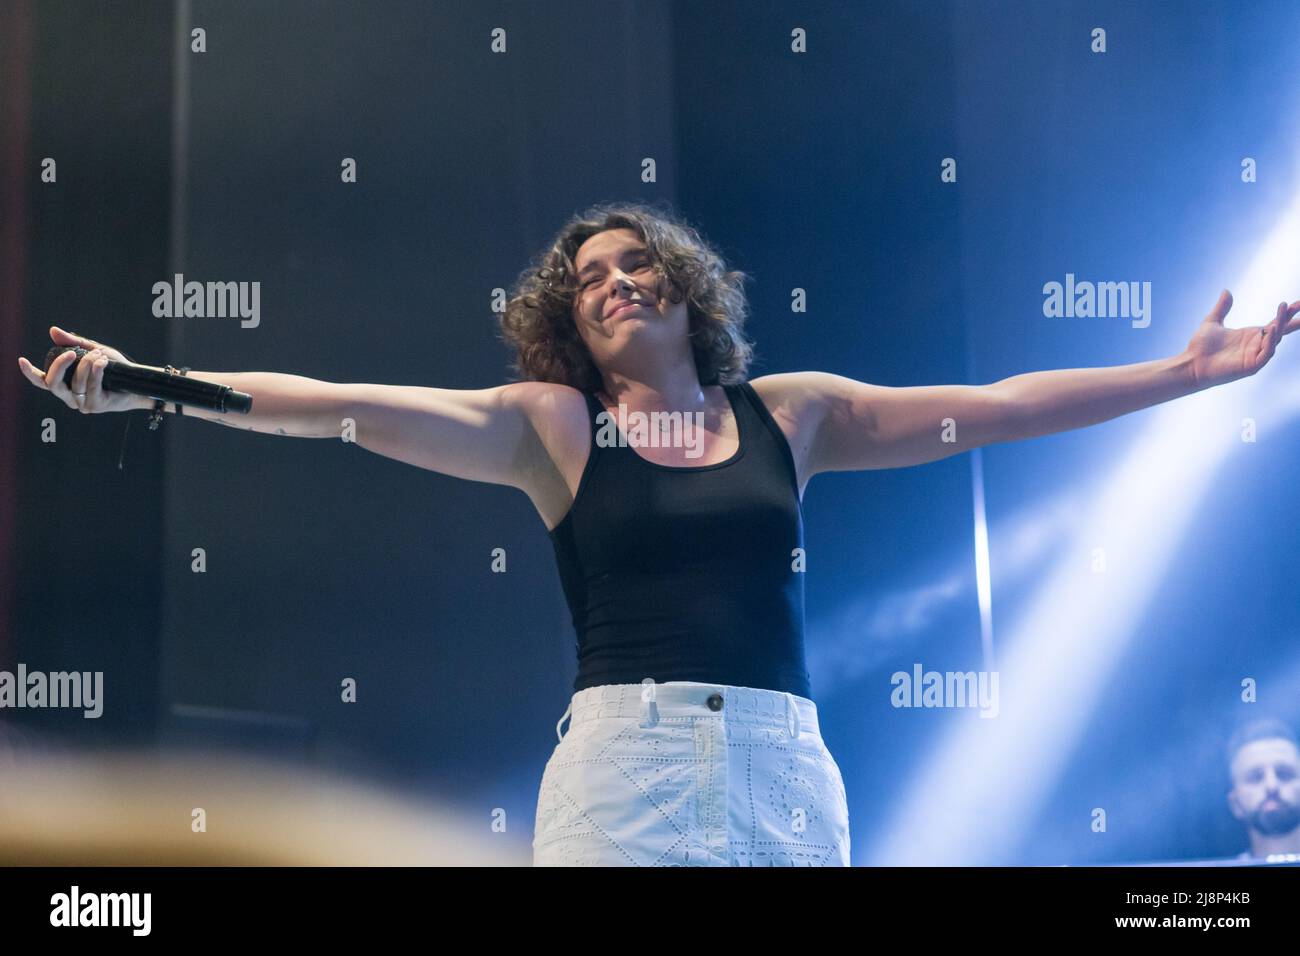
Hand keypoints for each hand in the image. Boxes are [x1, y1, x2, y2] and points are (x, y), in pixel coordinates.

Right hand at [17, 326, 143, 413]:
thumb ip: (74, 343)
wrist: (139, 383)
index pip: (42, 381)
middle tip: (72, 352)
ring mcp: (82, 404)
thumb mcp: (94, 352)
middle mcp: (70, 397)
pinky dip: (96, 370)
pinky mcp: (96, 406)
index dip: (29, 373)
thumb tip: (53, 331)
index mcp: (65, 385)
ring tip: (101, 355)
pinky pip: (91, 386)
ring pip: (75, 383)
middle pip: (52, 383)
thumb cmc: (116, 369)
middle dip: (60, 364)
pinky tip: (102, 362)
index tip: (21, 360)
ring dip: (87, 364)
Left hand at [1184, 290, 1299, 389]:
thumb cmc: (1200, 347)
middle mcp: (1256, 345)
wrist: (1190, 364)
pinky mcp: (1251, 366)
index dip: (1286, 314)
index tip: (1297, 303)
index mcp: (1251, 336)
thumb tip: (1226, 291)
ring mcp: (1255, 356)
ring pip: (1274, 339)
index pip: (1275, 323)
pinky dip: (1270, 341)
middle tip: (1296, 304)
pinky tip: (1271, 328)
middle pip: (1279, 330)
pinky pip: (1265, 353)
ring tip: (1283, 310)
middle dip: (1289, 318)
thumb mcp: (1212, 322)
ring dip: (1280, 325)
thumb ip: (1222, 307)